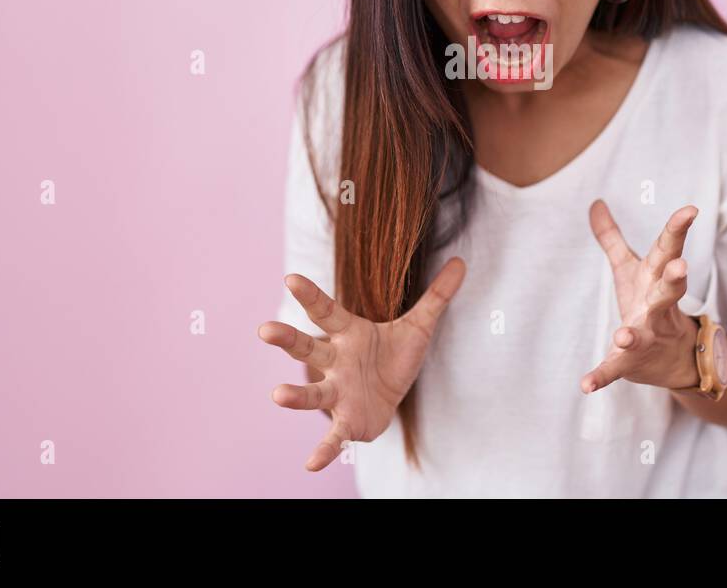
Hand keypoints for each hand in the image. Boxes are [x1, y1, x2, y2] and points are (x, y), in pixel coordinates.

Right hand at [257, 257, 466, 471]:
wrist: (391, 398)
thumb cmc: (394, 356)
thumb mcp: (419, 325)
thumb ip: (437, 295)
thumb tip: (461, 261)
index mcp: (349, 333)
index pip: (326, 311)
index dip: (310, 295)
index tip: (291, 278)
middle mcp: (336, 361)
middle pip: (308, 348)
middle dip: (287, 339)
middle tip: (265, 329)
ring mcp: (337, 392)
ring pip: (313, 392)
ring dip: (295, 396)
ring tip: (277, 395)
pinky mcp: (346, 420)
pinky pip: (333, 436)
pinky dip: (324, 450)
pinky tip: (311, 464)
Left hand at [581, 200, 700, 393]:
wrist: (675, 360)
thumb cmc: (649, 304)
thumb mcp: (630, 268)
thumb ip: (611, 237)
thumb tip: (595, 202)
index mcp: (656, 279)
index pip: (669, 249)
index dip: (678, 228)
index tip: (690, 210)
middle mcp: (657, 306)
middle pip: (668, 290)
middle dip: (674, 280)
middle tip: (682, 267)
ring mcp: (647, 335)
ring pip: (643, 333)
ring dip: (633, 335)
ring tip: (623, 335)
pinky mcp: (630, 362)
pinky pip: (615, 370)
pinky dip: (601, 376)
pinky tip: (585, 385)